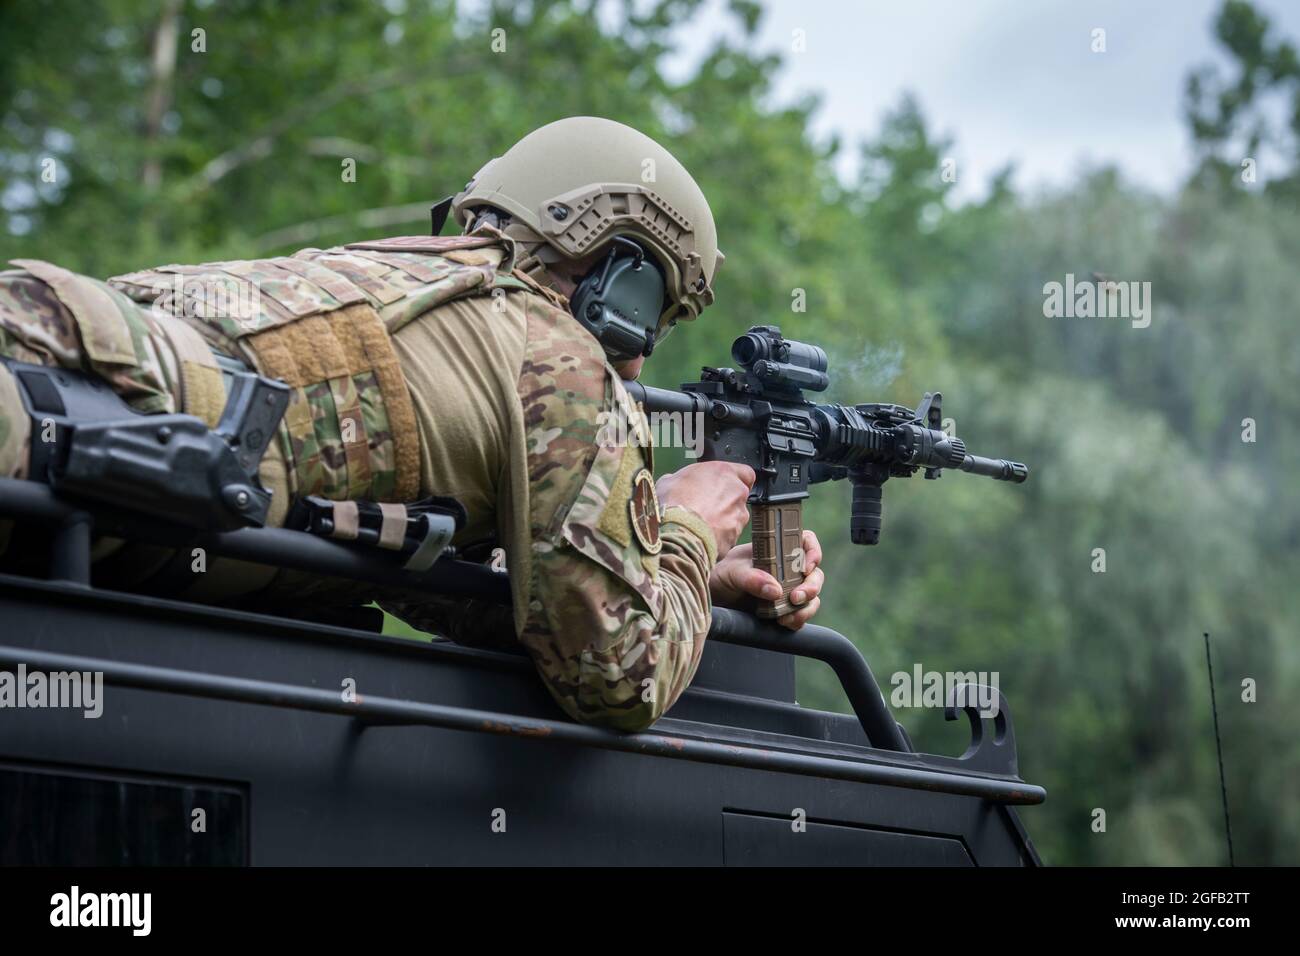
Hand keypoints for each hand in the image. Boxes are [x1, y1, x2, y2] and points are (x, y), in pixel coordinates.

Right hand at [656, 461, 755, 554]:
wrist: (678, 533)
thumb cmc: (674, 504)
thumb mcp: (668, 481)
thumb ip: (681, 480)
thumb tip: (676, 484)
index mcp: (723, 472)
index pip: (745, 473)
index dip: (735, 480)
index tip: (724, 486)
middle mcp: (736, 492)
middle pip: (739, 496)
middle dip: (726, 502)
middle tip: (706, 507)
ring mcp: (738, 515)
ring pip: (735, 517)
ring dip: (723, 520)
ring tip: (701, 525)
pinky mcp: (735, 536)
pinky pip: (729, 535)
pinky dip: (719, 536)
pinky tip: (702, 537)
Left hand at [709, 529, 824, 629]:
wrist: (715, 599)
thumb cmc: (723, 575)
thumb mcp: (731, 572)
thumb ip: (751, 578)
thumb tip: (775, 590)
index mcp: (778, 549)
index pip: (806, 542)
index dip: (813, 552)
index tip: (806, 567)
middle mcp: (788, 568)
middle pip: (815, 573)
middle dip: (811, 586)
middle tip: (796, 597)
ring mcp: (789, 589)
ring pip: (812, 597)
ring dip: (806, 608)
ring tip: (787, 617)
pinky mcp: (786, 609)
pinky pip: (802, 615)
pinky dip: (798, 620)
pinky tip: (784, 622)